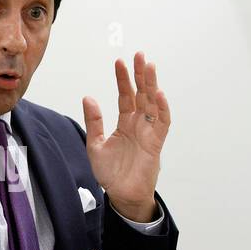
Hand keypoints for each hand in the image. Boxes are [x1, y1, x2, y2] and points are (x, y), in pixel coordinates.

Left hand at [82, 52, 169, 221]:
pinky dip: (161, 108)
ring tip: (150, 67)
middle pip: (142, 94)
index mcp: (125, 124)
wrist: (122, 194)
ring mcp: (148, 132)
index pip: (125, 96)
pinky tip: (158, 94)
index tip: (119, 62)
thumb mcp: (95, 145)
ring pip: (152, 104)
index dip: (123, 79)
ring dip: (152, 85)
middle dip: (141, 75)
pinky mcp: (156, 143)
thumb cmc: (111, 174)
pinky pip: (162, 123)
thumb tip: (88, 97)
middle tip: (140, 55)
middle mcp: (138, 125)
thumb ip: (94, 121)